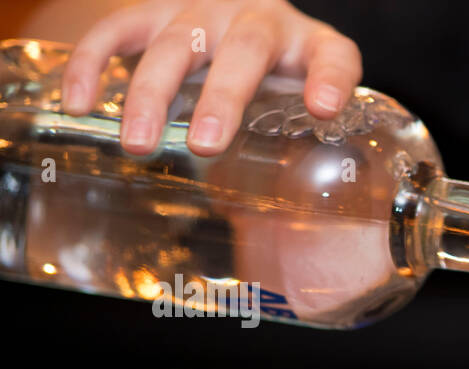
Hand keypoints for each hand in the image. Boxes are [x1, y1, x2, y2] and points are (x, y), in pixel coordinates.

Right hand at [61, 0, 361, 155]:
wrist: (238, 19)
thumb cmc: (277, 71)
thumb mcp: (303, 94)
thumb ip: (307, 134)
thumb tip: (302, 194)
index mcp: (306, 44)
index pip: (333, 56)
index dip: (330, 79)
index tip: (323, 108)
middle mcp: (256, 17)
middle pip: (244, 51)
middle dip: (222, 98)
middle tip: (205, 145)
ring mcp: (202, 9)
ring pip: (175, 43)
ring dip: (153, 94)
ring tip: (139, 144)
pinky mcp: (154, 11)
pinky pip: (117, 30)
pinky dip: (92, 63)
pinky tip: (78, 103)